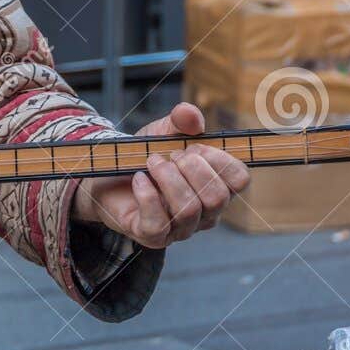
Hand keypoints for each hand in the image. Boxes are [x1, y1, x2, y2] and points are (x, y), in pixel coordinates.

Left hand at [70, 103, 249, 248]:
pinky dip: (146, 195)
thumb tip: (190, 113)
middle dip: (192, 168)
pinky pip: (158, 224)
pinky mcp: (153, 236)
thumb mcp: (163, 133)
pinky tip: (138, 178)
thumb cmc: (145, 156)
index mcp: (216, 186)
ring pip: (188, 210)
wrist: (109, 176)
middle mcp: (205, 213)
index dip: (220, 159)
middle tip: (170, 155)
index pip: (240, 180)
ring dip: (168, 178)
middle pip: (217, 198)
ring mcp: (180, 229)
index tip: (194, 146)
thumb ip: (180, 121)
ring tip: (151, 162)